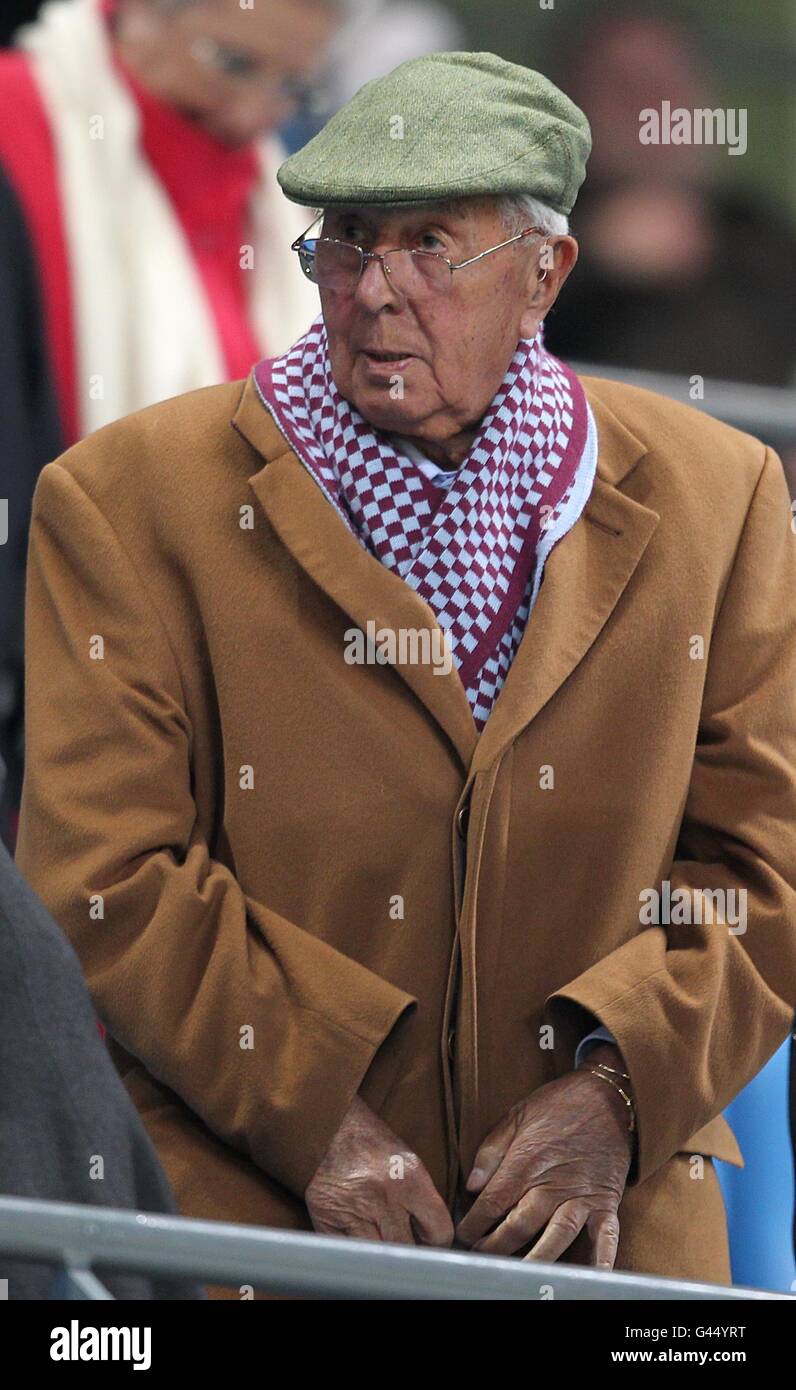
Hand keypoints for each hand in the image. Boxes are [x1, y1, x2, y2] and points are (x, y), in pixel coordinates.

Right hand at [305, 1094, 453, 1246]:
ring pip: (378, 1257)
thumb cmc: (373, 1144)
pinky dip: (357, 1253)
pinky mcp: (326, 1221)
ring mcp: (352, 1211)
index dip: (439, 1241)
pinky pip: (349, 1253)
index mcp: (410, 1179)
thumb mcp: (409, 1162)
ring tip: (385, 1243)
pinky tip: (361, 1240)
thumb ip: (424, 1199)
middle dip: (411, 1251)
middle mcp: (383, 1197)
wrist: (330, 1125)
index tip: (431, 1240)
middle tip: (409, 1245)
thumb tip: (439, 1238)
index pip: (440, 1232)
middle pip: (408, 1249)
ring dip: (384, 1254)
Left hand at [456, 1044, 634, 1267]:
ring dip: (535, 1260)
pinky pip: (606, 1237)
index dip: (474, 1224)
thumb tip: (471, 1185)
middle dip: (495, 1246)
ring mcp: (581, 1195)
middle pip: (519, 1226)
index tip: (463, 1235)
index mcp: (526, 1161)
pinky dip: (600, 1261)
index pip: (493, 1203)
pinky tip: (589, 1279)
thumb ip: (491, 1151)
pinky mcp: (606, 1202)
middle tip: (481, 1257)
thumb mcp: (516, 1115)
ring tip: (517, 1276)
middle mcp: (553, 1183)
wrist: (607, 1095)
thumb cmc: (558, 1104)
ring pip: (556, 1237)